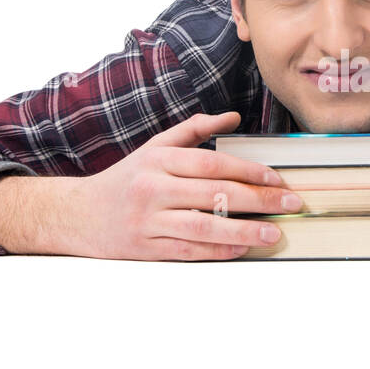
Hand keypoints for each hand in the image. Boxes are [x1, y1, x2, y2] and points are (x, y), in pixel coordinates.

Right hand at [72, 111, 302, 259]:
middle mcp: (153, 188)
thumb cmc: (125, 179)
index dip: (249, 171)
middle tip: (291, 204)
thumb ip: (194, 130)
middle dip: (259, 200)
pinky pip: (189, 251)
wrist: (79, 215)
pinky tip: (243, 249)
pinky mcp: (145, 248)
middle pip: (215, 195)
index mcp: (159, 159)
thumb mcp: (154, 147)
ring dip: (245, 231)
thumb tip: (232, 116)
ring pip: (204, 227)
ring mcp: (148, 221)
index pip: (213, 164)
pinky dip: (218, 251)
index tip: (278, 180)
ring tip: (274, 233)